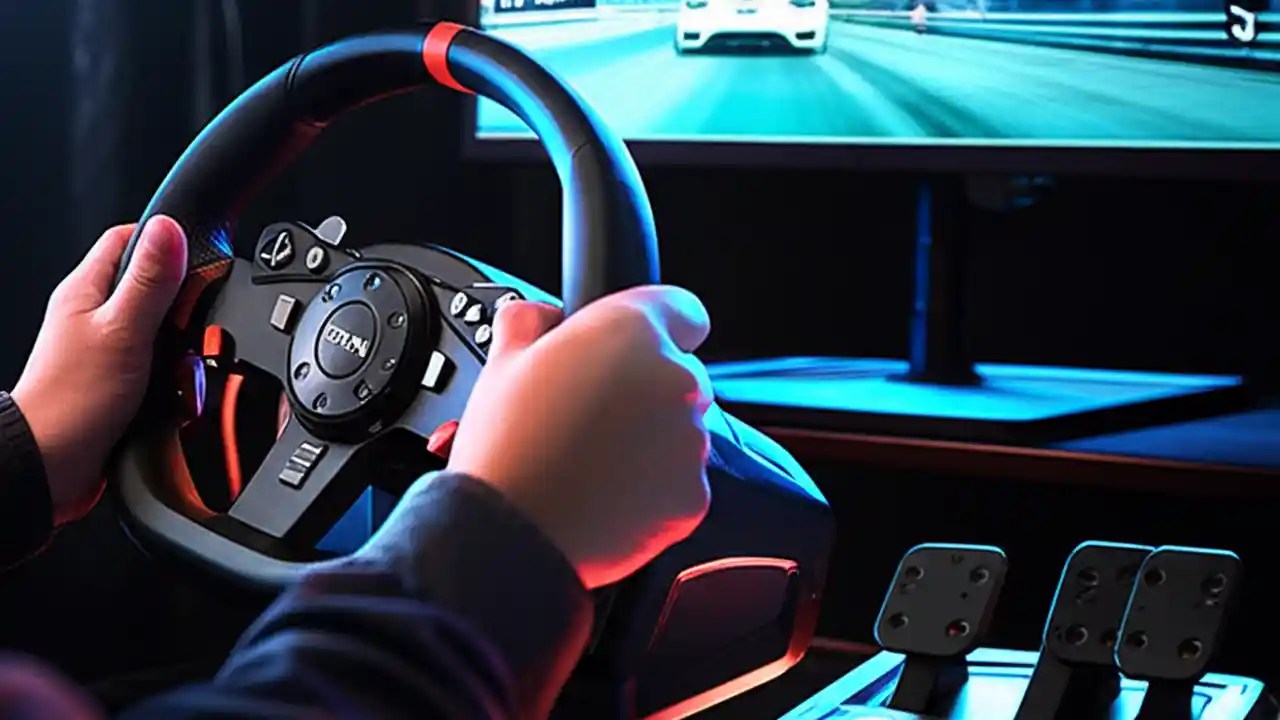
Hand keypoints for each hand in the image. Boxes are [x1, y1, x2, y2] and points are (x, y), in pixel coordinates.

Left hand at [11, 217, 186, 525]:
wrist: (49, 466)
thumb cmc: (71, 403)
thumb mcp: (123, 332)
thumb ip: (150, 281)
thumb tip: (169, 230)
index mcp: (85, 291)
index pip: (129, 238)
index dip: (167, 237)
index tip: (201, 251)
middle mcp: (92, 315)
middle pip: (151, 283)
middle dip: (183, 298)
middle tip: (198, 316)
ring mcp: (104, 348)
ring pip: (159, 326)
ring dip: (182, 341)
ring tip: (187, 358)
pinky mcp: (116, 381)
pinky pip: (157, 363)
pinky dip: (175, 373)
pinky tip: (179, 386)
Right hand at [447, 286, 713, 589]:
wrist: (511, 533)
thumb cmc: (508, 447)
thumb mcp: (503, 359)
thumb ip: (531, 318)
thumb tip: (541, 318)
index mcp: (632, 333)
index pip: (680, 308)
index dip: (656, 323)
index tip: (635, 343)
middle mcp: (674, 381)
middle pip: (677, 373)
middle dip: (643, 389)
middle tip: (591, 414)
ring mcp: (690, 442)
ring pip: (680, 429)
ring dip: (650, 438)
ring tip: (593, 458)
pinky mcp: (692, 495)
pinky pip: (680, 480)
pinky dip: (654, 486)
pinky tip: (607, 492)